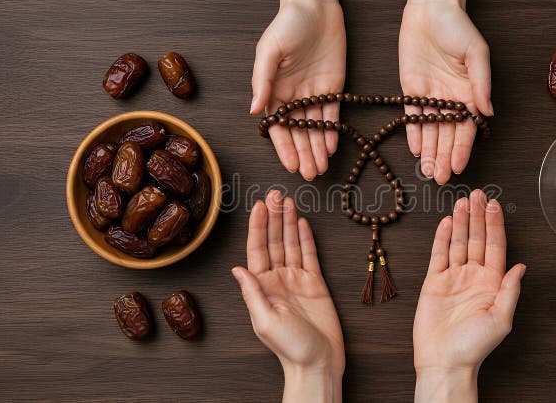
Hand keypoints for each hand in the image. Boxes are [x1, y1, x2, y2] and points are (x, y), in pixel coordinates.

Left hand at [232, 190, 343, 401]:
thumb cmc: (290, 347)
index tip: (259, 205)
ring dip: (289, 222)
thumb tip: (237, 268)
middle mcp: (277, 279)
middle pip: (273, 241)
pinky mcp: (315, 283)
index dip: (258, 226)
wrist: (317, 361)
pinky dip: (306, 238)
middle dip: (274, 216)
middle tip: (276, 193)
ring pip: (290, 243)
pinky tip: (302, 222)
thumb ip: (252, 292)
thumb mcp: (265, 320)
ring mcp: (296, 279)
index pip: (257, 249)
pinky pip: (309, 255)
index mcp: (261, 287)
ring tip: (288, 200)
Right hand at [250, 1, 345, 180]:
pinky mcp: (333, 88)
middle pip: (299, 132)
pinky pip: (333, 114)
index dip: (285, 147)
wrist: (315, 8)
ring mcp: (314, 94)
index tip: (291, 165)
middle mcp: (293, 96)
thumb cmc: (287, 25)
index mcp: (274, 91)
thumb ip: (262, 82)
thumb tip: (254, 110)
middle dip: (304, 154)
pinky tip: (332, 147)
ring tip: (322, 168)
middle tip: (310, 174)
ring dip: (318, 148)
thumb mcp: (268, 51)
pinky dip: (333, 131)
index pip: (279, 126)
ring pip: (316, 128)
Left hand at [399, 2, 492, 183]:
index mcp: (470, 92)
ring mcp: (431, 96)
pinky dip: (413, 133)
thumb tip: (488, 111)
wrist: (430, 9)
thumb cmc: (458, 27)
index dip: (462, 149)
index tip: (458, 167)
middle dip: (443, 157)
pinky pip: (412, 116)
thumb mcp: (476, 52)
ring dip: (429, 152)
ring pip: (429, 130)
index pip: (466, 128)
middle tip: (439, 178)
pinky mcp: (411, 90)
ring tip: (427, 172)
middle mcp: (451, 98)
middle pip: (447, 134)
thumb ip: (481, 83)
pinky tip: (415, 151)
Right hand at [414, 190, 524, 401]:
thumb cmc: (474, 346)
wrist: (445, 360)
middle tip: (478, 194)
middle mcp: (474, 276)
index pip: (495, 246)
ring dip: (460, 221)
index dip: (495, 224)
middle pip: (477, 238)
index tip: (495, 205)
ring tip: (462, 201)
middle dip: (478, 215)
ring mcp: (453, 277)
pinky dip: (441, 237)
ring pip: (457, 242)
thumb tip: (521, 266)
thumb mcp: (501, 319)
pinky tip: (445, 222)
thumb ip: (510, 290)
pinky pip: (438, 255)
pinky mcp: (434, 282)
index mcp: (492, 283)